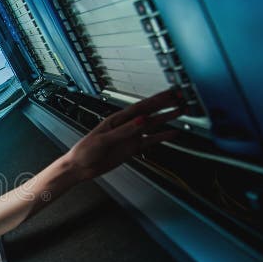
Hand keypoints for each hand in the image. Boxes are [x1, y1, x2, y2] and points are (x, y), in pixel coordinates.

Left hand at [66, 89, 184, 179]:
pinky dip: (161, 137)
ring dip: (166, 118)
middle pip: (150, 112)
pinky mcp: (131, 148)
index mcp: (117, 119)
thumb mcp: (104, 140)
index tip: (170, 94)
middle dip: (165, 105)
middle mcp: (126, 126)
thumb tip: (142, 120)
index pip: (141, 107)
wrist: (80, 167)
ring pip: (152, 125)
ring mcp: (130, 137)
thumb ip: (124, 131)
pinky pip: (149, 141)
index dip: (156, 100)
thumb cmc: (85, 150)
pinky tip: (172, 133)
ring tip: (181, 111)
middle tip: (181, 98)